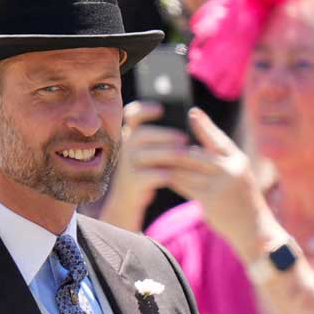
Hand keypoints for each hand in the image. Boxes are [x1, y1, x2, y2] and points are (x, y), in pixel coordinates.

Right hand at [99, 101, 191, 229]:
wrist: (127, 204)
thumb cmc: (145, 175)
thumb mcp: (149, 155)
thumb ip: (161, 141)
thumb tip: (188, 127)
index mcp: (130, 137)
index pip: (131, 116)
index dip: (144, 109)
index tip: (160, 109)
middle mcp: (125, 148)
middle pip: (141, 134)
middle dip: (164, 135)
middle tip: (184, 138)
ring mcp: (126, 166)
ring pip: (146, 155)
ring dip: (167, 153)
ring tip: (185, 155)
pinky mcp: (132, 183)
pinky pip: (149, 175)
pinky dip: (164, 174)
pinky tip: (175, 174)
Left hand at [166, 107, 283, 261]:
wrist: (255, 229)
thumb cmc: (244, 201)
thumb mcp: (239, 176)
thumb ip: (223, 162)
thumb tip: (196, 149)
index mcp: (238, 160)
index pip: (218, 138)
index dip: (205, 125)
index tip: (193, 112)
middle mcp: (230, 169)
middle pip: (196, 154)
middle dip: (177, 149)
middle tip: (161, 141)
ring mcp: (220, 184)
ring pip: (187, 170)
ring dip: (171, 166)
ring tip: (157, 158)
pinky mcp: (210, 199)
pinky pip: (185, 186)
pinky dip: (174, 181)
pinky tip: (165, 177)